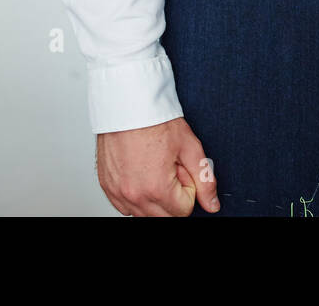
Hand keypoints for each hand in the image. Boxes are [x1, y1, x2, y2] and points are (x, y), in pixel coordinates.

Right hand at [96, 117, 218, 215]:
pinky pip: (125, 207)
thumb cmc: (155, 120)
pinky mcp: (106, 186)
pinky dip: (136, 196)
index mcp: (156, 188)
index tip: (181, 168)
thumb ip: (204, 180)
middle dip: (172, 197)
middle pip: (164, 216)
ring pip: (144, 214)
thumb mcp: (189, 147)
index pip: (183, 211)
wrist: (127, 103)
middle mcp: (133, 195)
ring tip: (154, 168)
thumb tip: (212, 205)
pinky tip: (141, 173)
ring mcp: (117, 192)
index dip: (188, 189)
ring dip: (154, 198)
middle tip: (170, 167)